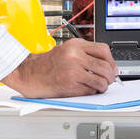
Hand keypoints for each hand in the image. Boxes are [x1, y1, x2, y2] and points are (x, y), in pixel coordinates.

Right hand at [1, 38, 118, 97]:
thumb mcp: (66, 51)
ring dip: (103, 86)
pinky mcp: (69, 85)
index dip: (111, 61)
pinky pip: (90, 91)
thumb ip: (85, 55)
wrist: (27, 73)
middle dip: (110, 76)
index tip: (112, 68)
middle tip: (108, 80)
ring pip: (101, 80)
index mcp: (75, 45)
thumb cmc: (46, 64)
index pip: (103, 50)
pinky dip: (92, 92)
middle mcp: (74, 56)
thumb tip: (107, 66)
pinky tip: (86, 90)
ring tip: (98, 87)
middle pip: (106, 66)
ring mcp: (72, 70)